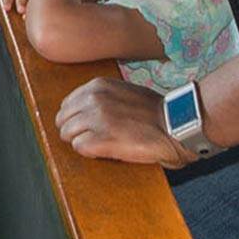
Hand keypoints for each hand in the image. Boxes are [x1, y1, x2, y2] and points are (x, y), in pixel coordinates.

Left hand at [54, 77, 191, 168]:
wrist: (176, 124)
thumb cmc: (154, 112)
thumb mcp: (123, 92)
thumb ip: (101, 97)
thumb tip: (83, 109)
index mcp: (97, 86)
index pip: (66, 105)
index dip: (76, 119)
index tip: (88, 127)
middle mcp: (93, 99)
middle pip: (62, 120)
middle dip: (75, 132)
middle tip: (94, 139)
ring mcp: (96, 119)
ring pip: (67, 135)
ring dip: (82, 143)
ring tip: (103, 145)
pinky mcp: (101, 139)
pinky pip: (79, 148)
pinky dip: (90, 153)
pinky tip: (107, 151)